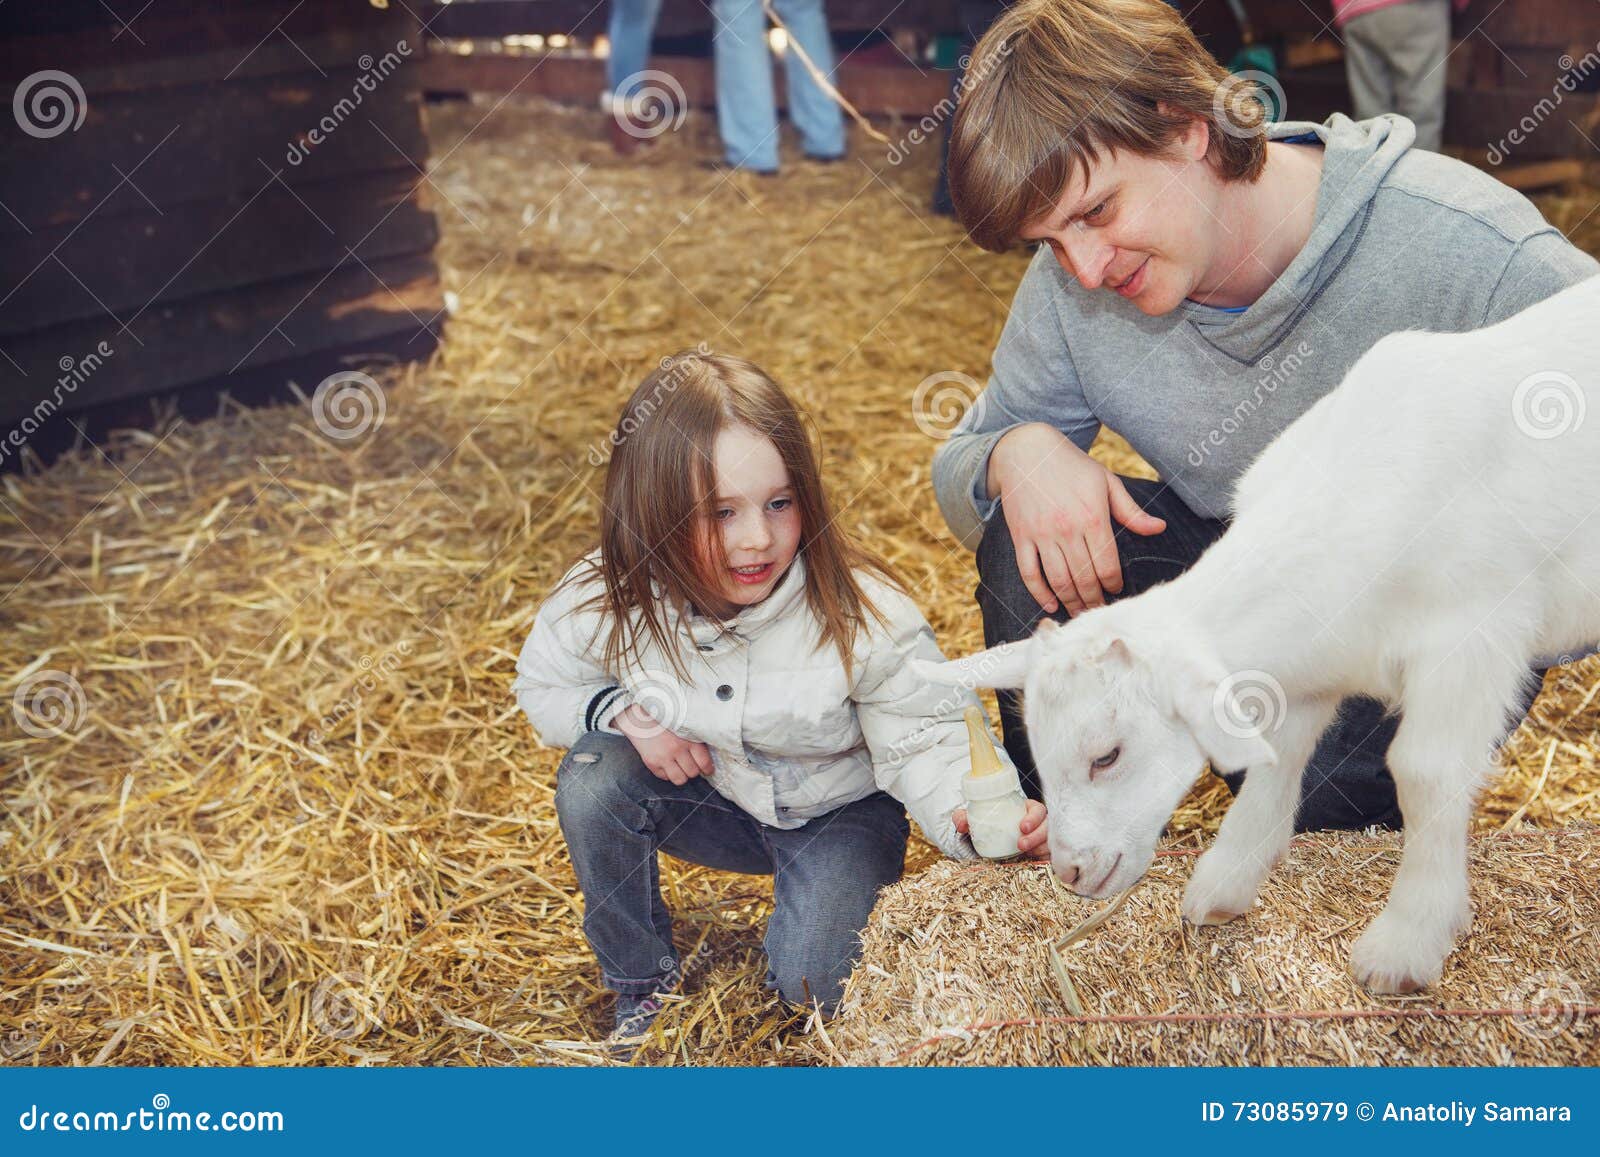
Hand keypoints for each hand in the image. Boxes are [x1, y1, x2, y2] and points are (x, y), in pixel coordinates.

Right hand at [612, 704, 713, 785]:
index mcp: (688, 739)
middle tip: (691, 765)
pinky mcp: (652, 763)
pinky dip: (667, 773)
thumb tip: (706, 758)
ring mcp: (663, 758)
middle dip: (693, 771)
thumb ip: (695, 740)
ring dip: (681, 775)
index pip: (704, 762)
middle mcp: (677, 749)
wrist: (640, 717)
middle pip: (693, 773)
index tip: (708, 770)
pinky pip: (665, 777)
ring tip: (679, 768)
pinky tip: (666, 764)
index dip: (708, 769)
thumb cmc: (664, 720)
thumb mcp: (684, 726)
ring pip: (680, 779)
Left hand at [953, 800, 1050, 859]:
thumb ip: (964, 819)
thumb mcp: (975, 822)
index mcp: (1025, 810)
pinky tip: (1034, 861)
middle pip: (1048, 826)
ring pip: (1051, 842)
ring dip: (1040, 848)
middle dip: (1037, 835)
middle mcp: (1038, 824)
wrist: (988, 847)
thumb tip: (960, 823)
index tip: (1023, 827)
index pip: (1038, 809)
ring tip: (1025, 854)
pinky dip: (1045, 858)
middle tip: (1021, 845)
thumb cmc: (987, 828)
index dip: (1034, 817)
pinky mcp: (1045, 854)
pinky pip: (1051, 856)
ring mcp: (1043, 840)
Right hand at [987, 424, 1165, 615]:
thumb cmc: (1072, 466)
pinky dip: (1040, 593)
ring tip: (1079, 611)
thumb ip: (1131, 511)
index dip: (1113, 583)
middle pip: (1084, 578)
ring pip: (1058, 580)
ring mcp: (1041, 534)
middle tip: (1099, 610)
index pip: (1107, 564)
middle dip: (1094, 600)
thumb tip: (1159, 528)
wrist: (1028, 450)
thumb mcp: (1106, 482)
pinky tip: (1051, 604)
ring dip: (1071, 602)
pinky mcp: (1021, 536)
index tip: (1115, 590)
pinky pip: (1029, 573)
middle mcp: (1067, 528)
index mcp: (1093, 516)